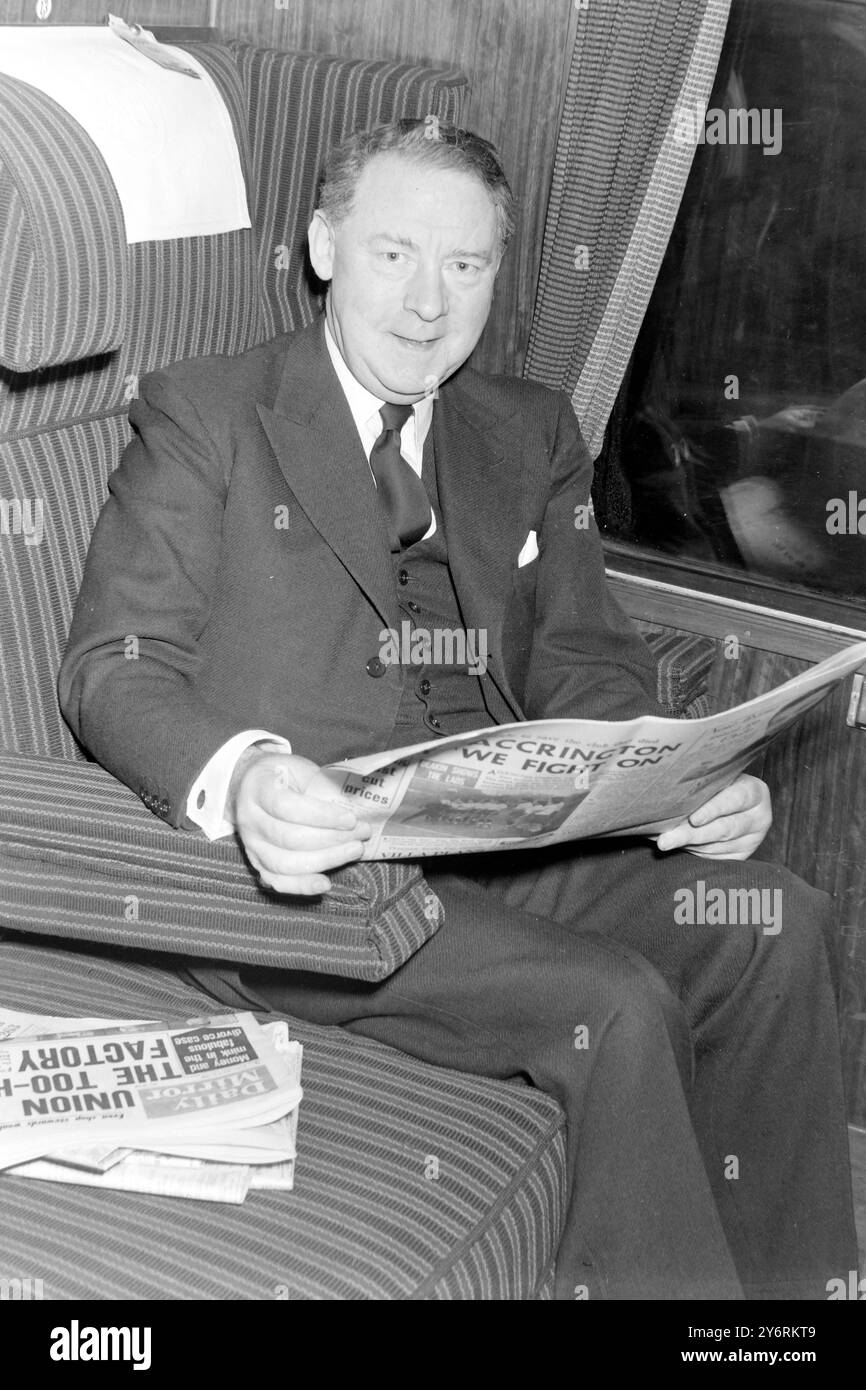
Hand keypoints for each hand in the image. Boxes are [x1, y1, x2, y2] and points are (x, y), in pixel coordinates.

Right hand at [232, 747, 370, 895]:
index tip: (350, 819)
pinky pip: (278, 881)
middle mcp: (249, 819)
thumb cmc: (283, 776)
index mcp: (258, 788)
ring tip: (354, 851)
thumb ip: (320, 786)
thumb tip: (353, 806)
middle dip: (332, 838)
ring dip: (325, 860)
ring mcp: (251, 845)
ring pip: (286, 863)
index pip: (287, 807)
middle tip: (362, 833)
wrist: (251, 787)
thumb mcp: (299, 768)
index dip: (321, 816)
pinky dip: (302, 886)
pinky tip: (325, 884)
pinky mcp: (257, 863)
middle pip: (290, 838)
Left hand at [654, 774, 771, 860]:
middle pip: (724, 829)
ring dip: (688, 844)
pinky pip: (715, 858)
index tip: (693, 819)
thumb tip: (667, 801)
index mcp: (755, 792)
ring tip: (664, 841)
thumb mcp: (712, 780)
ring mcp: (752, 839)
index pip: (735, 799)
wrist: (728, 803)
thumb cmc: (714, 786)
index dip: (713, 809)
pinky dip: (694, 852)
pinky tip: (678, 846)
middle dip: (691, 835)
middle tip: (665, 840)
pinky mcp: (742, 856)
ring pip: (717, 846)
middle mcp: (759, 817)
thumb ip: (698, 788)